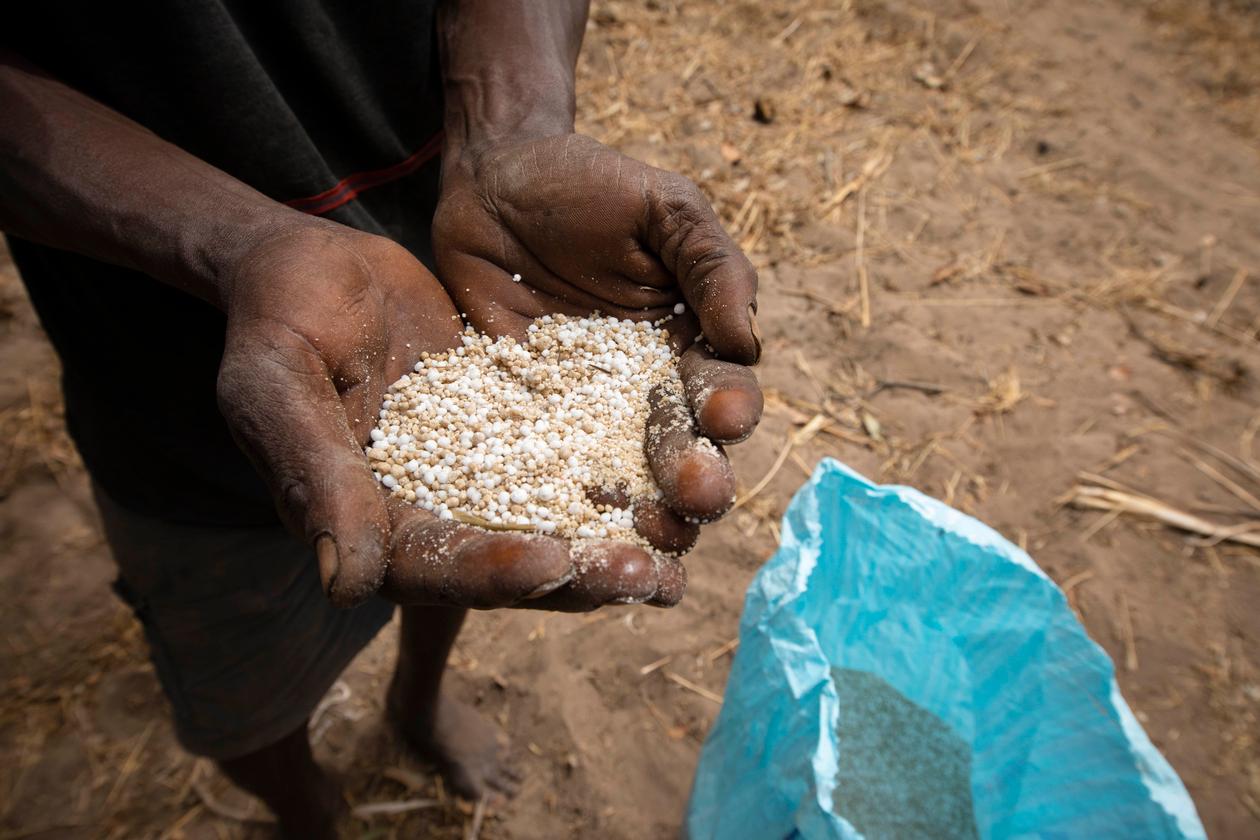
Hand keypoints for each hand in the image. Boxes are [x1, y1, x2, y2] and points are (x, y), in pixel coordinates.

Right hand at [216, 219, 684, 609]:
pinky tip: (676, 469)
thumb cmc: (274, 322)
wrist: (308, 267)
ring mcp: (478, 476)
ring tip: (684, 548)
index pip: (435, 567)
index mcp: (369, 526)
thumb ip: (314, 477)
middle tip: (654, 578)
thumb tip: (348, 585)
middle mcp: (432, 516)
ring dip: (617, 538)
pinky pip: (571, 458)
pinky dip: (618, 470)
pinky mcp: (513, 431)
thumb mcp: (277, 389)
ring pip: (555, 519)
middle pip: (512, 562)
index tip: (554, 563)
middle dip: (584, 573)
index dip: (493, 571)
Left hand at [433, 133, 763, 549]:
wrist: (494, 181)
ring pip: (620, 474)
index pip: (721, 390)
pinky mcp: (523, 420)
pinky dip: (554, 498)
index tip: (726, 414)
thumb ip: (710, 262)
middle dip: (694, 476)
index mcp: (691, 344)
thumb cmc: (589, 184)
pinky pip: (541, 464)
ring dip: (639, 509)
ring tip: (646, 535)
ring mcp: (583, 412)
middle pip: (680, 449)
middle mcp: (644, 390)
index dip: (729, 407)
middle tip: (696, 498)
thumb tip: (747, 340)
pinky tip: (563, 526)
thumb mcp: (662, 206)